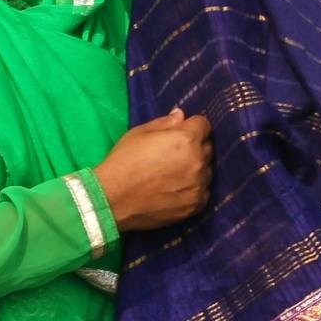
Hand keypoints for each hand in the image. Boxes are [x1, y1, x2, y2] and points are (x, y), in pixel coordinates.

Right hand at [95, 109, 213, 232]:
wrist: (113, 199)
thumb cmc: (123, 161)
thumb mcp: (139, 133)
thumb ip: (164, 123)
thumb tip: (181, 115)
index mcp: (186, 139)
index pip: (203, 124)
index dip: (192, 126)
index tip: (181, 132)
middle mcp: (198, 161)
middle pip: (207, 147)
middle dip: (195, 146)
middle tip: (175, 154)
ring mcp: (199, 185)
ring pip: (207, 171)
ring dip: (196, 169)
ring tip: (175, 175)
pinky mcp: (196, 206)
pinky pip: (203, 192)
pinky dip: (194, 189)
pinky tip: (177, 190)